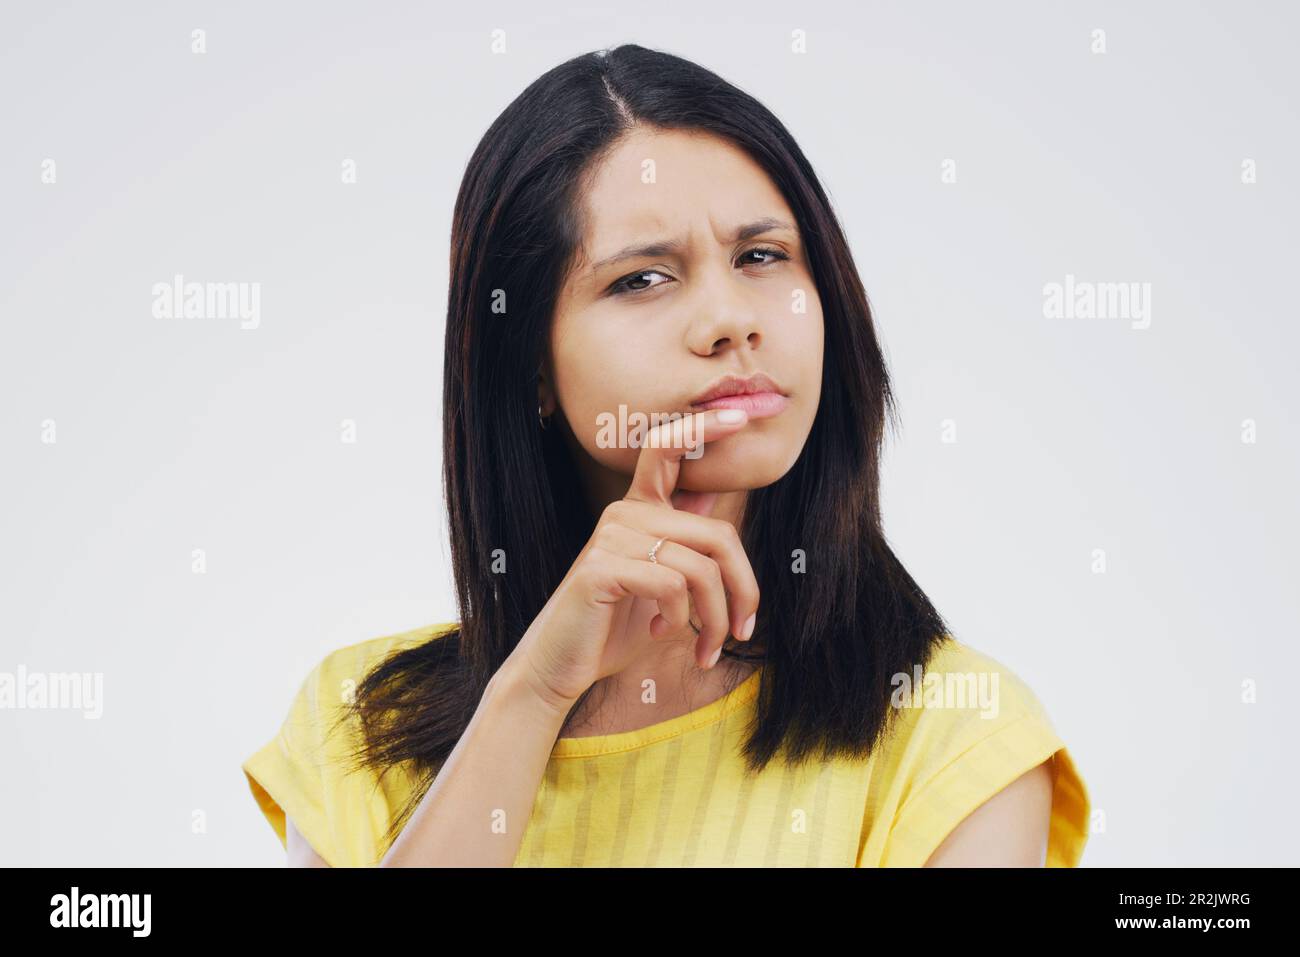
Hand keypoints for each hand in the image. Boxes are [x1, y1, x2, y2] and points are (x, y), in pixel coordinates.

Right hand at [508, 409, 761, 712]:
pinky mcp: (601, 567)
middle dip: (744, 590)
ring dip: (714, 618)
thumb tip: (710, 490)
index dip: (704, 427)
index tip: (740, 414)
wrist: (561, 666)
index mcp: (639, 510)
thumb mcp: (661, 583)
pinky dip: (680, 619)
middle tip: (742, 631)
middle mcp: (625, 514)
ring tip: (704, 647)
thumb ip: (684, 540)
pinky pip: (673, 585)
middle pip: (718, 534)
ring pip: (701, 568)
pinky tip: (660, 631)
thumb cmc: (614, 628)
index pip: (669, 450)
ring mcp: (611, 537)